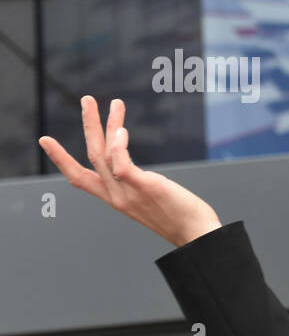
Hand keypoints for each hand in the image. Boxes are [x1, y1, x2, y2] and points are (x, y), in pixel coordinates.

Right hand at [37, 96, 223, 247]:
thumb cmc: (181, 217)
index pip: (79, 179)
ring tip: (114, 103)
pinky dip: (118, 145)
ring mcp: (128, 192)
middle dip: (89, 125)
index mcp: (115, 199)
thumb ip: (138, 186)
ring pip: (105, 154)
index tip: (45, 140)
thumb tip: (139, 175)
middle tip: (87, 100)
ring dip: (107, 124)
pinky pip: (121, 163)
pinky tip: (122, 129)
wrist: (198, 235)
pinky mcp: (143, 187)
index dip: (61, 159)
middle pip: (91, 156)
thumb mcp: (151, 201)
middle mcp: (117, 196)